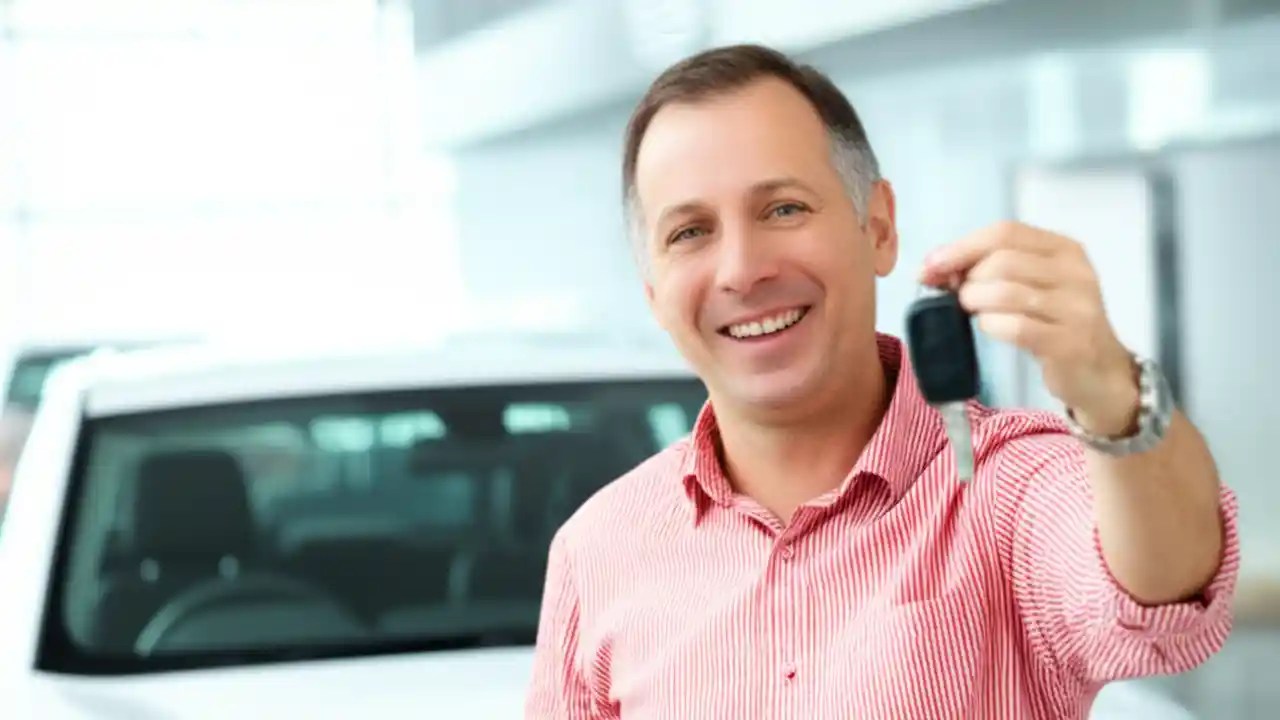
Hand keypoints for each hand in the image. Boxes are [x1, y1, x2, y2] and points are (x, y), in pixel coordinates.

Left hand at [919, 221, 1139, 435]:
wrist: (1099, 374)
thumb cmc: (1056, 325)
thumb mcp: (1033, 286)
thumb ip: (993, 269)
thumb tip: (935, 266)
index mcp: (1065, 250)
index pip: (1006, 232)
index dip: (961, 247)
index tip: (931, 265)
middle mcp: (1076, 273)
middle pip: (1002, 261)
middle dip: (967, 279)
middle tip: (959, 298)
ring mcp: (1077, 309)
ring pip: (1005, 292)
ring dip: (974, 303)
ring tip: (973, 313)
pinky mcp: (1069, 343)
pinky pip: (1015, 326)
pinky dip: (990, 325)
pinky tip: (990, 328)